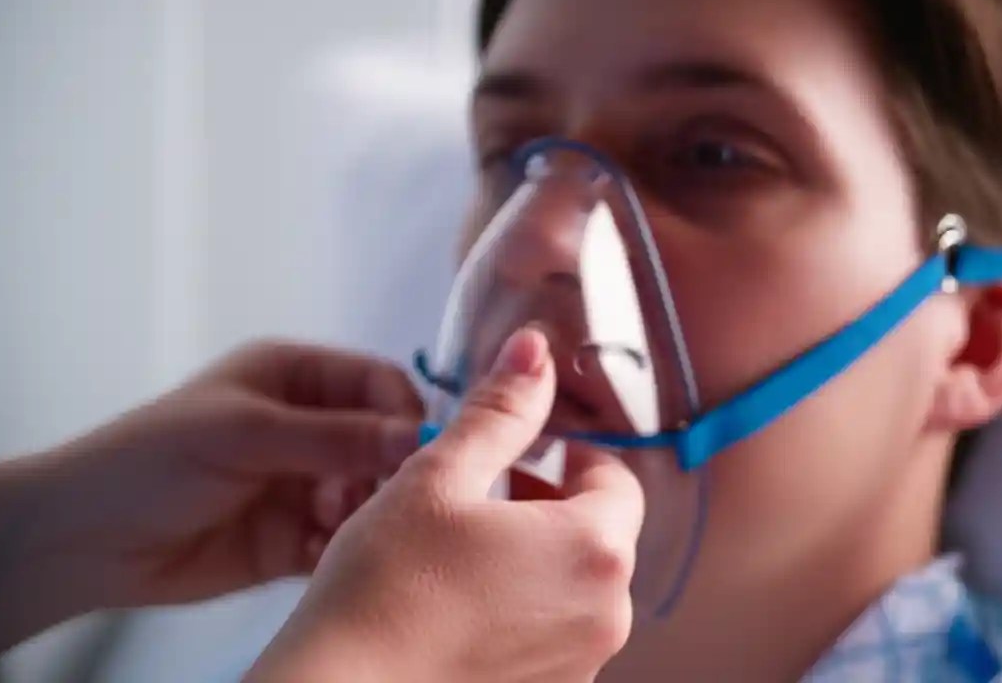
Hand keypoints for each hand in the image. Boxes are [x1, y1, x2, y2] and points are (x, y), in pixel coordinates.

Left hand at [0, 340, 421, 666]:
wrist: (85, 540)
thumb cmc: (153, 460)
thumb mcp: (247, 433)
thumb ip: (335, 435)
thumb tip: (419, 435)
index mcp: (294, 376)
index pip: (377, 384)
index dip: (405, 411)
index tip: (423, 448)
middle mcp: (306, 426)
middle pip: (381, 442)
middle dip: (386, 468)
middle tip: (376, 496)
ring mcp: (300, 483)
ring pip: (368, 494)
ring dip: (363, 510)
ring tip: (333, 525)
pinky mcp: (292, 538)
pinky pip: (342, 540)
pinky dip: (343, 548)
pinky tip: (323, 554)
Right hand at [247, 328, 645, 682]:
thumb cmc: (385, 586)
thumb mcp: (438, 478)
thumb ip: (500, 411)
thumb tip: (536, 349)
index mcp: (594, 548)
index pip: (616, 479)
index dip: (569, 457)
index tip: (521, 456)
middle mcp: (606, 614)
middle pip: (599, 536)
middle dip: (549, 508)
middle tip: (480, 503)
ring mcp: (581, 665)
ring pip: (575, 589)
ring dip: (535, 562)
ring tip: (461, 558)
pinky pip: (554, 638)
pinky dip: (521, 614)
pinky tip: (459, 609)